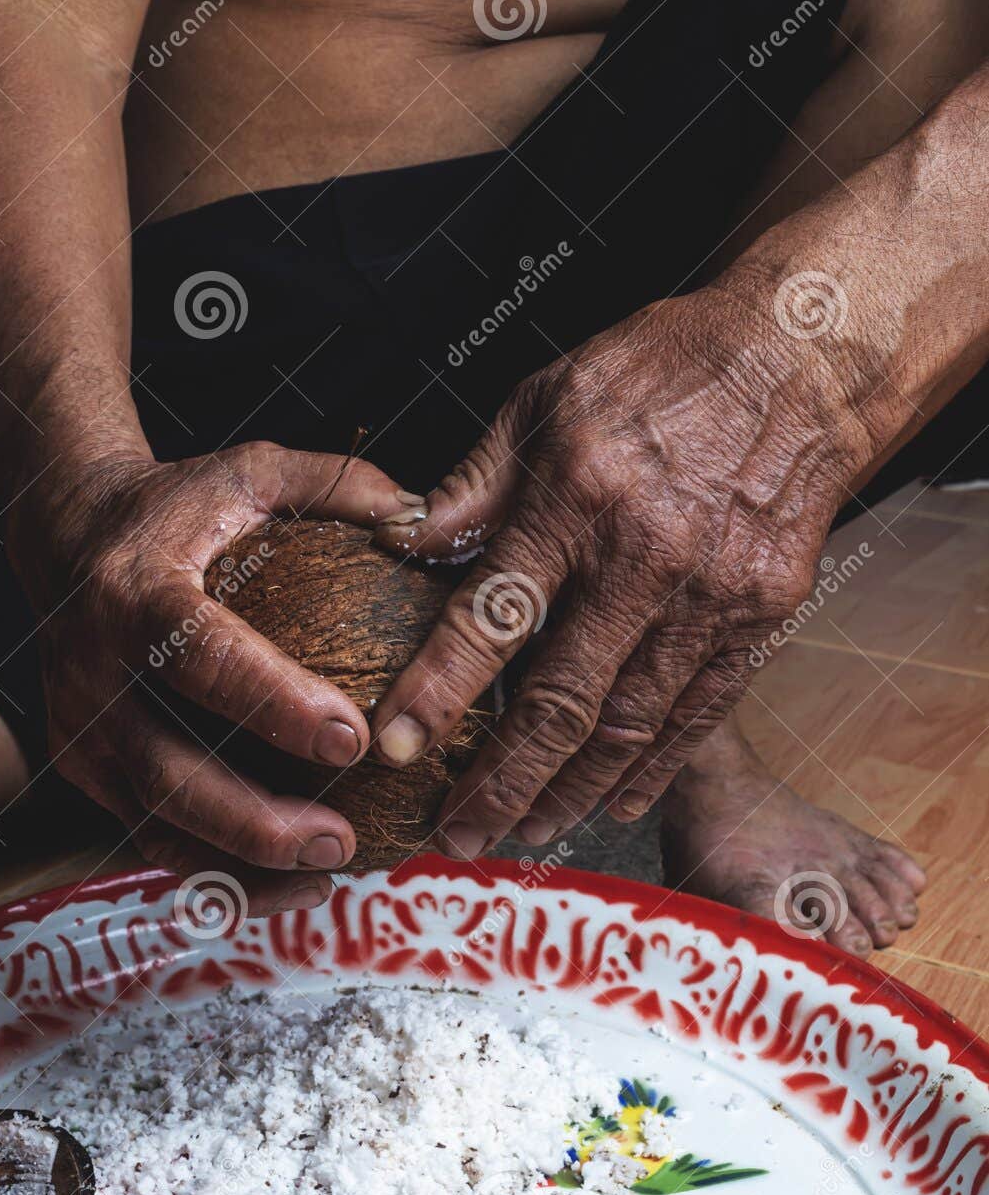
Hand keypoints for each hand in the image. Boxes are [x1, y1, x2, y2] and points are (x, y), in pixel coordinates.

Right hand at [8, 441, 417, 908]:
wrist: (63, 535)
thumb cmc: (174, 508)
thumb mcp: (249, 472)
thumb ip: (339, 485)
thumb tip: (428, 521)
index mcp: (134, 594)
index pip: (200, 656)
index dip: (273, 703)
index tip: (352, 738)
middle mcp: (93, 671)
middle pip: (167, 771)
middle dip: (255, 820)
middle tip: (340, 840)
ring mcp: (81, 731)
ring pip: (156, 823)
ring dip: (242, 863)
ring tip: (325, 871)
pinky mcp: (85, 769)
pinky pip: (152, 837)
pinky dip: (219, 873)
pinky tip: (289, 885)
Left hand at [369, 280, 876, 854]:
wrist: (798, 359)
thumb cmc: (659, 372)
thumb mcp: (546, 398)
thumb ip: (477, 483)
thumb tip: (407, 543)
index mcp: (576, 498)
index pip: (491, 615)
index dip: (440, 690)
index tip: (396, 750)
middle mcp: (644, 557)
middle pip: (561, 699)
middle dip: (503, 780)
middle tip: (459, 835)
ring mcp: (711, 593)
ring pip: (630, 723)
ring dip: (571, 790)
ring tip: (524, 833)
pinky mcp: (762, 614)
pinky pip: (699, 712)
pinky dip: (653, 765)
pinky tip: (612, 799)